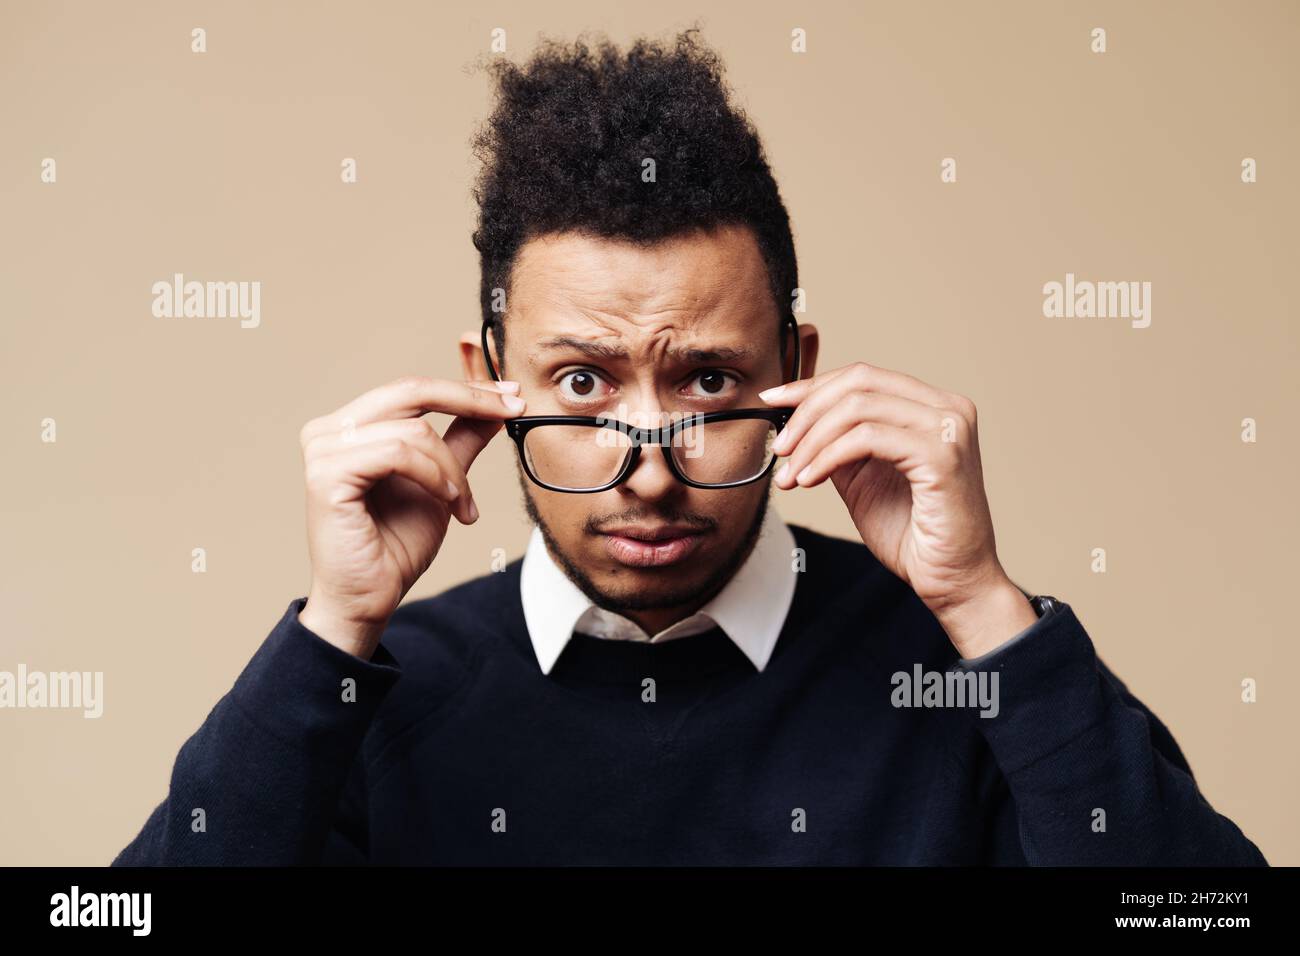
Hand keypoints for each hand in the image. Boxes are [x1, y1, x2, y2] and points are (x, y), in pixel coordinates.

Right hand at [296, 376, 524, 657]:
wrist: (370, 597)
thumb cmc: (396, 544)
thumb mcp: (442, 481)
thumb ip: (460, 440)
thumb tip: (494, 404)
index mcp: (350, 426)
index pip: (412, 389)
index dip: (465, 388)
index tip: (511, 394)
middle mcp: (330, 430)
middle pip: (410, 390)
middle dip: (469, 400)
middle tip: (510, 411)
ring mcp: (324, 450)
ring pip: (413, 429)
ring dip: (451, 467)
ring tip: (462, 502)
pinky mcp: (327, 476)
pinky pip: (397, 453)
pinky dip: (433, 475)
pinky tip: (447, 501)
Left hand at [760, 362, 1035, 656]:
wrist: (951, 580)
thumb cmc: (914, 535)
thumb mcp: (863, 478)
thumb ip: (838, 444)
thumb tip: (795, 422)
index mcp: (932, 407)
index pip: (863, 377)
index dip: (812, 386)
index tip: (774, 402)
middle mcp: (948, 408)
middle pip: (859, 382)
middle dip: (807, 411)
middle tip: (781, 447)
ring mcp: (948, 428)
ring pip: (858, 407)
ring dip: (813, 440)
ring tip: (792, 473)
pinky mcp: (942, 455)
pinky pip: (867, 438)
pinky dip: (828, 456)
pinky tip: (810, 480)